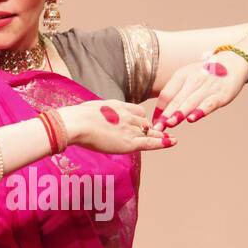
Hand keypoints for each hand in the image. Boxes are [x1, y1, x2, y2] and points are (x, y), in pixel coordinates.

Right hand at [58, 100, 176, 152]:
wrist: (77, 124)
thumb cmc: (75, 119)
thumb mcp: (87, 111)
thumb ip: (94, 115)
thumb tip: (84, 119)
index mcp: (116, 106)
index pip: (135, 110)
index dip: (140, 117)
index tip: (143, 122)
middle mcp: (126, 115)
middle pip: (144, 121)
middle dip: (149, 127)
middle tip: (158, 133)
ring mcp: (129, 128)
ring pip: (149, 130)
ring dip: (158, 135)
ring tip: (169, 138)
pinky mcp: (129, 142)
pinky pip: (150, 142)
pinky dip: (163, 142)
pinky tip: (172, 142)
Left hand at [151, 52, 247, 126]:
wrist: (234, 62)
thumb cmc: (207, 73)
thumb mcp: (188, 77)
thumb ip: (176, 93)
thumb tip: (160, 113)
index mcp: (182, 75)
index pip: (166, 94)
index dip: (159, 110)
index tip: (152, 123)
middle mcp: (193, 79)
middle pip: (176, 99)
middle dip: (165, 115)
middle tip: (156, 128)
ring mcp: (207, 87)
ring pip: (190, 101)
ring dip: (179, 113)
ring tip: (169, 124)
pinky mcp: (221, 94)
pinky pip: (209, 103)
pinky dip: (200, 111)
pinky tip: (192, 118)